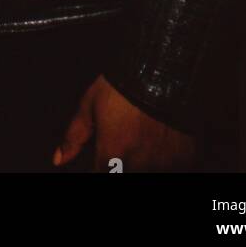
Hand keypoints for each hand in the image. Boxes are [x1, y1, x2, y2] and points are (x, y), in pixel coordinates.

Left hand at [53, 74, 198, 171]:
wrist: (164, 69)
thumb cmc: (124, 84)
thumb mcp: (91, 104)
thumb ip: (74, 136)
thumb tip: (59, 159)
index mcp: (111, 157)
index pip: (100, 177)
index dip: (101, 167)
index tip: (104, 157)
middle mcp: (137, 167)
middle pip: (124, 174)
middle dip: (122, 162)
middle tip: (128, 139)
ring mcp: (163, 166)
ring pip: (149, 171)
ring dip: (146, 161)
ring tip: (146, 136)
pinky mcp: (186, 160)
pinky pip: (175, 167)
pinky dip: (167, 159)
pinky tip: (162, 139)